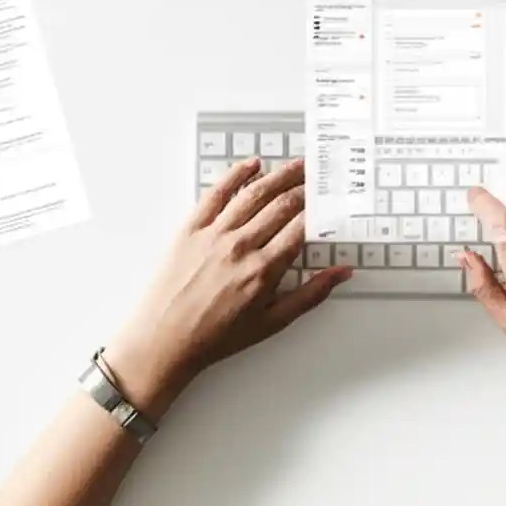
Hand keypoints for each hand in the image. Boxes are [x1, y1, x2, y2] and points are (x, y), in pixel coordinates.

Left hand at [106, 158, 351, 418]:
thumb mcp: (272, 323)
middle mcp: (241, 247)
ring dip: (279, 175)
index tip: (329, 201)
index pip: (301, 228)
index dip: (319, 210)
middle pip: (282, 205)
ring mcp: (214, 234)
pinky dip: (236, 174)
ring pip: (254, 193)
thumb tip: (341, 273)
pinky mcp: (191, 228)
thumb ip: (311, 295)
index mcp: (263, 271)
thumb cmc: (216, 336)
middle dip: (304, 187)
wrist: (163, 340)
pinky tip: (252, 165)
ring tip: (296, 165)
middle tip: (318, 176)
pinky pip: (217, 193)